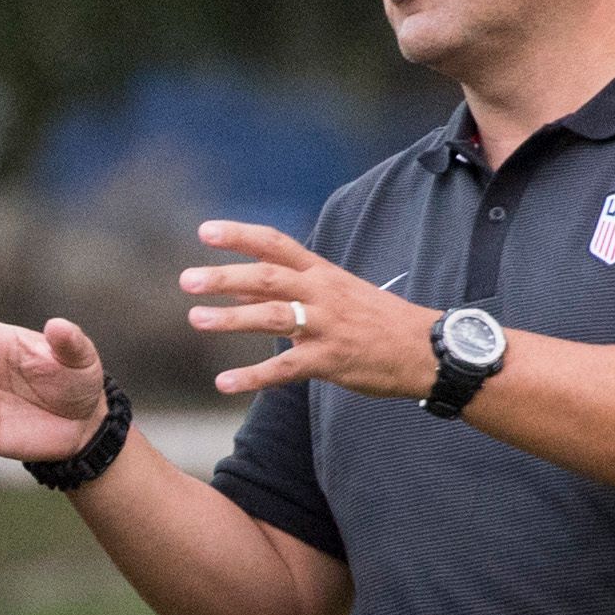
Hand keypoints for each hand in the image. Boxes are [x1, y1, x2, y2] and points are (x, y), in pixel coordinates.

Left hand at [178, 220, 438, 398]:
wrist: (426, 349)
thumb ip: (286, 290)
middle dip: (225, 276)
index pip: (276, 244)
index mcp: (322, 272)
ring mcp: (326, 326)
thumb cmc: (377, 320)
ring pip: (273, 316)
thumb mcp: (335, 293)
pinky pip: (284, 369)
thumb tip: (238, 287)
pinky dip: (252, 376)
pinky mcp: (330, 361)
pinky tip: (224, 382)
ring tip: (196, 318)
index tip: (204, 231)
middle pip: (267, 276)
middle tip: (188, 279)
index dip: (240, 236)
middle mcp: (322, 293)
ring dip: (231, 318)